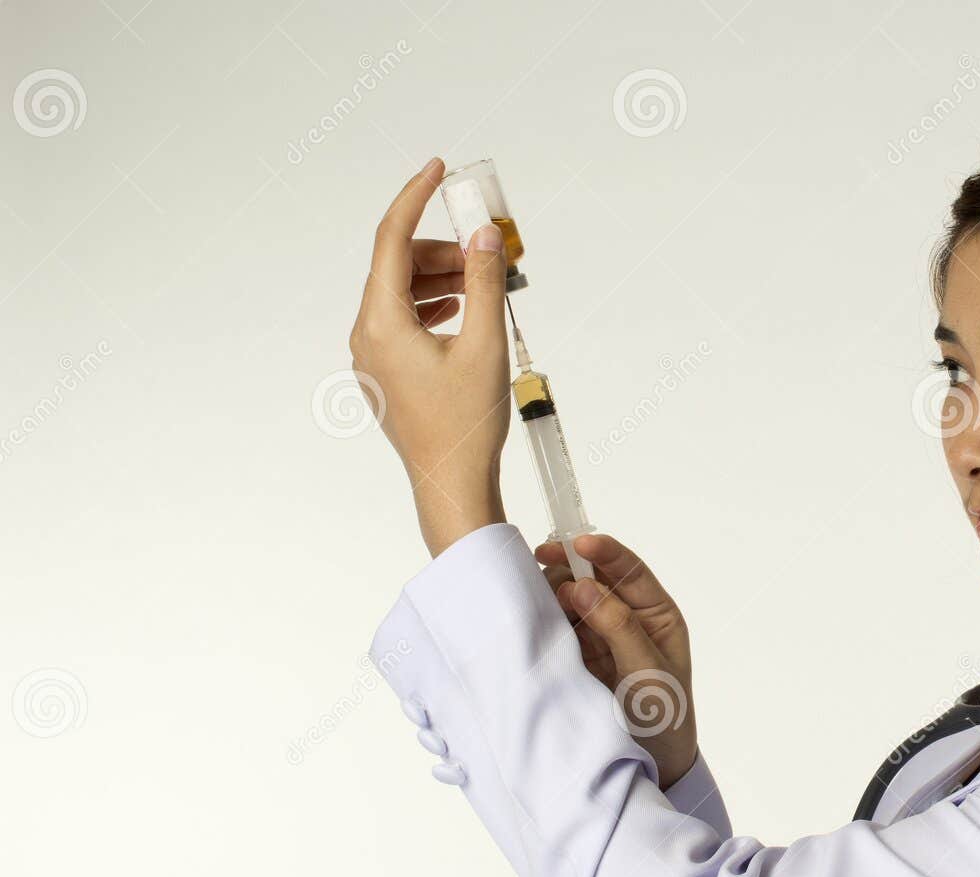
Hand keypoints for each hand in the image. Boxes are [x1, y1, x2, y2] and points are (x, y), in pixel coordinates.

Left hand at [348, 157, 510, 556]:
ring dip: (445, 280)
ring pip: (404, 294)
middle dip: (445, 252)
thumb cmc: (465, 424)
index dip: (416, 197)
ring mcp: (373, 356)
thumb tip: (483, 235)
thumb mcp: (484, 343)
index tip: (438, 170)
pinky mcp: (387, 373)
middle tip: (490, 252)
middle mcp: (367, 335)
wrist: (452, 482)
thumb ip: (483, 281)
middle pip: (400, 267)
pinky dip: (436, 306)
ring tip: (487, 285)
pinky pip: (406, 321)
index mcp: (381, 322)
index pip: (391, 239)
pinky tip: (466, 310)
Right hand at [535, 534, 698, 788]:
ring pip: (570, 599)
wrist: (651, 765)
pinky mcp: (576, 653)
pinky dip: (543, 618)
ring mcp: (599, 635)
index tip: (577, 542)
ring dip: (552, 593)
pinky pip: (557, 625)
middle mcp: (628, 618)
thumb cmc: (663, 716)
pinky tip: (530, 617)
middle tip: (544, 571)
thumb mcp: (647, 672)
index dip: (603, 552)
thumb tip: (583, 586)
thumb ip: (618, 627)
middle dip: (569, 570)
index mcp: (657, 615)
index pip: (630, 571)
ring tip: (535, 600)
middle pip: (593, 578)